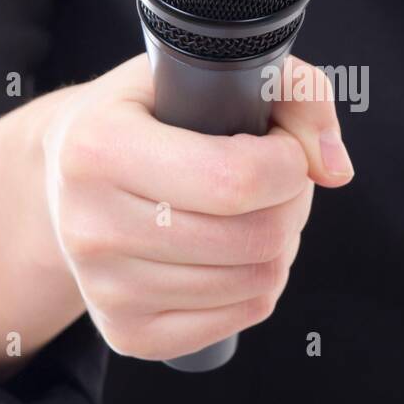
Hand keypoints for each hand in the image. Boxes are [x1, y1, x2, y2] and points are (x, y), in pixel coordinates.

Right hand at [40, 54, 352, 361]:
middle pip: (255, 238)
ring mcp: (105, 289)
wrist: (68, 172)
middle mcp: (90, 225)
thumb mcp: (210, 71)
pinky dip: (258, 283)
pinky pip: (241, 318)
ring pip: (257, 282)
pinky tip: (233, 250)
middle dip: (291, 203)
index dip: (289, 162)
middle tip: (274, 180)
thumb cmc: (154, 113)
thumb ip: (294, 91)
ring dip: (279, 243)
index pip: (235, 180)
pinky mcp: (127, 333)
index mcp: (100, 148)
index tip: (278, 144)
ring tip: (252, 211)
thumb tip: (335, 168)